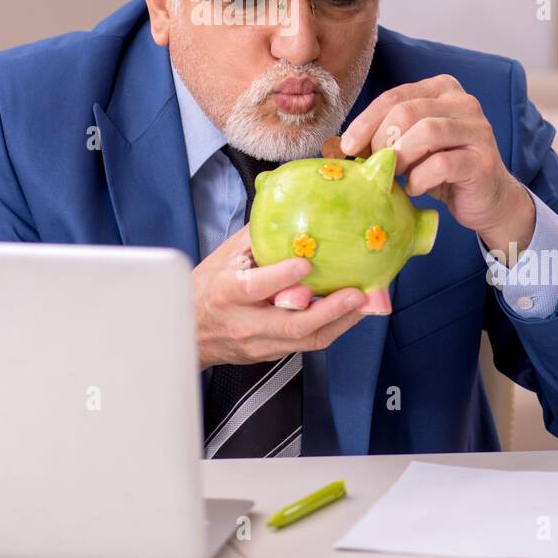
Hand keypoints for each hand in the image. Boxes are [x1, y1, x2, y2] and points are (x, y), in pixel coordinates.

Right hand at [193, 225, 369, 369]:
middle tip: (357, 293)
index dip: (281, 277)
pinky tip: (350, 314)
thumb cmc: (209, 287)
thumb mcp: (225, 256)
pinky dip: (332, 328)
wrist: (191, 331)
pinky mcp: (272, 353)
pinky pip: (307, 344)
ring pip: (305, 340)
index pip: (254, 287)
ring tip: (365, 304)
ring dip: (340, 322)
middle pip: (291, 325)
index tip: (306, 264)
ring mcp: (260, 342)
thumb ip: (257, 236)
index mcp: (227, 292)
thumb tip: (287, 204)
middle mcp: (244, 322)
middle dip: (329, 310)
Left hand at [340, 74, 534, 256]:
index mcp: (441, 89)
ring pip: (427, 132)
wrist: (486, 199)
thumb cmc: (442, 170)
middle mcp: (463, 102)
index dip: (366, 121)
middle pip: (408, 111)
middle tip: (372, 164)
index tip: (347, 146)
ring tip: (394, 175)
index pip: (395, 96)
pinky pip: (442, 164)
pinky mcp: (483, 160)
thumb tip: (336, 145)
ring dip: (401, 157)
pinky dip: (420, 178)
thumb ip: (381, 138)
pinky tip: (415, 188)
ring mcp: (477, 129)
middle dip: (381, 140)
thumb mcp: (409, 148)